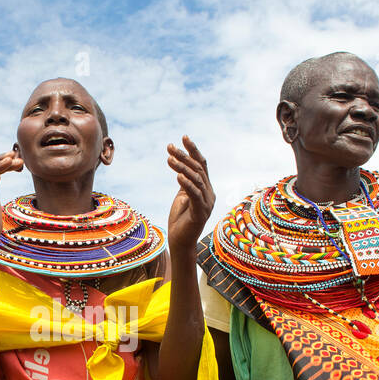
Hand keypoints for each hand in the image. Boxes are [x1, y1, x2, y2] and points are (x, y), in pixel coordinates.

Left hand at [166, 136, 214, 253]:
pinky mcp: (201, 213)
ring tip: (169, 159)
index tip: (184, 137)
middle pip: (198, 170)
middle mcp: (209, 194)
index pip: (201, 165)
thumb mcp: (182, 197)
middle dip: (184, 156)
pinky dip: (186, 184)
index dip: (193, 150)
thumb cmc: (180, 220)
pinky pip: (195, 194)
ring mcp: (207, 203)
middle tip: (169, 147)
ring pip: (196, 180)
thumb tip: (182, 170)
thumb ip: (185, 184)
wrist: (180, 242)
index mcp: (206, 189)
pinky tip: (177, 175)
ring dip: (182, 167)